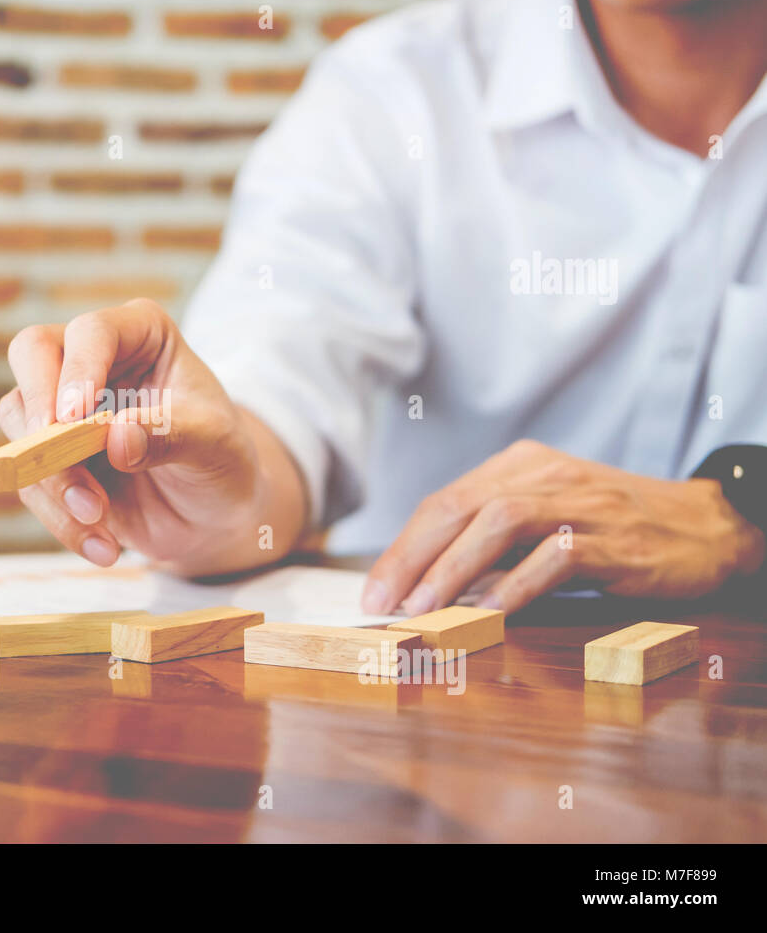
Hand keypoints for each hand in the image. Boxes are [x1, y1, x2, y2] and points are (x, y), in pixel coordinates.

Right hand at [0, 299, 304, 574]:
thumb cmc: (222, 461)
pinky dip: (61, 519)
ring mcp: (63, 408)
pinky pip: (30, 482)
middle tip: (52, 455)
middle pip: (30, 354)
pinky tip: (104, 546)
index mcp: (139, 333)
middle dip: (38, 411)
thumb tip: (116, 438)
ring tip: (99, 516)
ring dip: (51, 478)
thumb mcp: (215, 446)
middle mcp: (92, 359)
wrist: (212, 516)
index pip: (91, 332)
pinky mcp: (49, 458)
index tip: (75, 420)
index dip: (77, 370)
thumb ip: (171, 435)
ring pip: (21, 425)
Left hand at [362, 439, 765, 615]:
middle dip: (411, 557)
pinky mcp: (613, 538)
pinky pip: (554, 557)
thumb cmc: (614, 529)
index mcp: (519, 465)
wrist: (706, 526)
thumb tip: (426, 585)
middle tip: (382, 603)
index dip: (403, 547)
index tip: (374, 589)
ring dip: (453, 569)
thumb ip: (492, 542)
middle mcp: (543, 474)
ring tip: (422, 609)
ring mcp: (579, 503)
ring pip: (498, 522)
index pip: (444, 502)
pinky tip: (488, 614)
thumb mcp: (545, 520)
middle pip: (459, 507)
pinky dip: (515, 586)